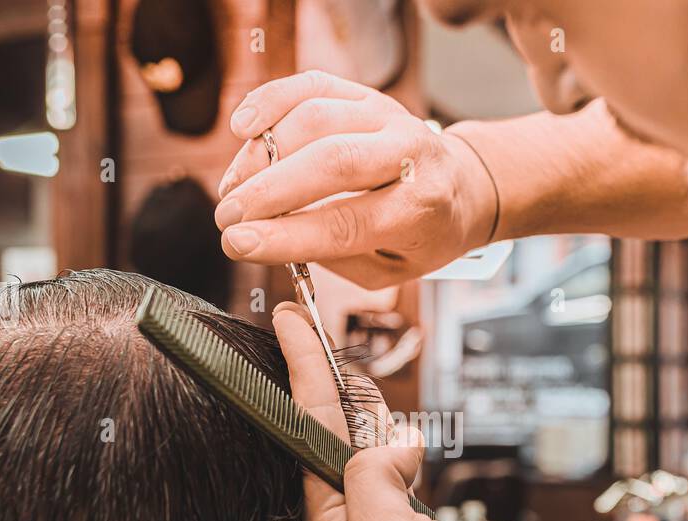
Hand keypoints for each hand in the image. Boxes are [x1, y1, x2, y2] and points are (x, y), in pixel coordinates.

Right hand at [216, 71, 496, 289]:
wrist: (461, 185)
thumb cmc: (419, 234)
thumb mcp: (386, 268)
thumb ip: (332, 254)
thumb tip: (263, 237)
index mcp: (419, 208)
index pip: (344, 222)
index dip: (285, 234)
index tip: (238, 243)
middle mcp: (408, 153)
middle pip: (329, 161)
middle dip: (267, 192)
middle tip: (227, 217)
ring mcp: (386, 115)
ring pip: (313, 119)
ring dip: (260, 155)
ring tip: (234, 189)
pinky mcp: (364, 92)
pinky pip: (310, 85)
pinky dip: (270, 102)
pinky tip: (242, 128)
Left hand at [272, 301, 519, 520]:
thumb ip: (376, 481)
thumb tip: (389, 443)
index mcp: (327, 516)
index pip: (307, 425)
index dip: (300, 367)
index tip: (284, 317)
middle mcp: (341, 520)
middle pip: (325, 433)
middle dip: (316, 377)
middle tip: (305, 326)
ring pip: (358, 454)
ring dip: (352, 408)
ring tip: (339, 365)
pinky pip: (387, 482)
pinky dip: (388, 448)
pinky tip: (395, 435)